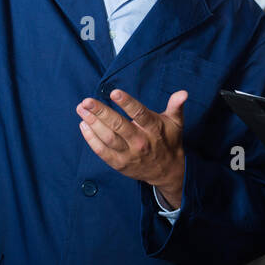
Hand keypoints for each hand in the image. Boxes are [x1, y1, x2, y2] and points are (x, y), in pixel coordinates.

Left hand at [76, 89, 186, 207]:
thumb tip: (183, 93)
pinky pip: (102, 151)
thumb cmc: (169, 141)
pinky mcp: (119, 164)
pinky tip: (84, 125)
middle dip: (101, 112)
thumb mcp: (176, 123)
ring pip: (108, 138)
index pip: (139, 114)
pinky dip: (91, 139)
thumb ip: (176, 106)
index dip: (127, 103)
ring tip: (81, 110)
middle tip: (87, 101)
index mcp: (153, 129)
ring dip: (93, 123)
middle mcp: (140, 142)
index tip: (114, 93)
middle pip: (118, 126)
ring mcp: (128, 154)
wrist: (167, 171)